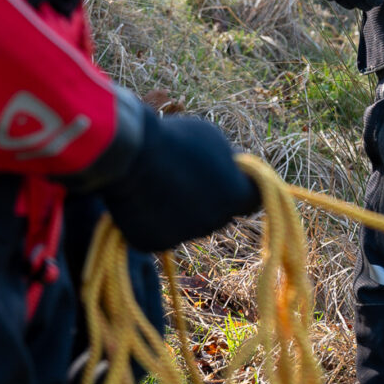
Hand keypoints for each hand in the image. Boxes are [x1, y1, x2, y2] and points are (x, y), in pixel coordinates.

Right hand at [96, 108, 261, 251]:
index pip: (254, 201)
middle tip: (187, 176)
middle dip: (209, 198)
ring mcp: (183, 236)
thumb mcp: (213, 140)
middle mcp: (214, 223)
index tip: (233, 180)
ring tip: (160, 182)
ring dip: (181, 209)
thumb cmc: (177, 140)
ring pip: (188, 224)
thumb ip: (227, 162)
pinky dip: (153, 218)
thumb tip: (231, 170)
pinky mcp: (154, 243)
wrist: (129, 153)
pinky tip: (142, 197)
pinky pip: (160, 231)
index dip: (245, 189)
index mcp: (235, 197)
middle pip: (218, 213)